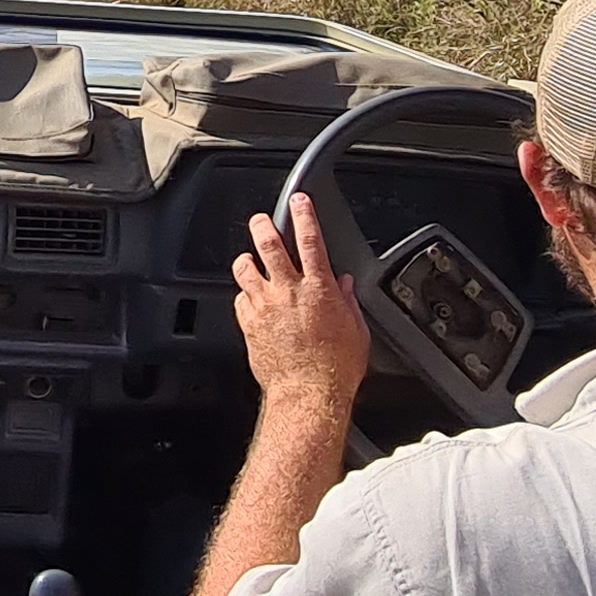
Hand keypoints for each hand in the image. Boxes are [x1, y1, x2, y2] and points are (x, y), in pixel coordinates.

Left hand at [234, 192, 369, 418]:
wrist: (308, 394)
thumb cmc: (336, 369)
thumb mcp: (356, 331)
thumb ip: (348, 302)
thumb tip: (344, 285)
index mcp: (319, 289)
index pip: (310, 240)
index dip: (304, 215)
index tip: (298, 201)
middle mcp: (289, 292)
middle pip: (269, 245)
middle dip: (263, 225)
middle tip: (260, 219)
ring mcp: (265, 307)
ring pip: (246, 268)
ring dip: (247, 260)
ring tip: (249, 260)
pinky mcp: (249, 325)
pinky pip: (239, 300)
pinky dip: (244, 296)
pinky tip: (249, 299)